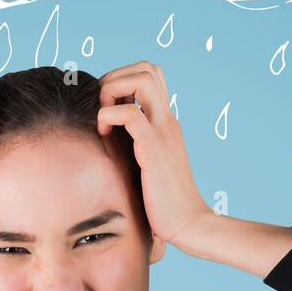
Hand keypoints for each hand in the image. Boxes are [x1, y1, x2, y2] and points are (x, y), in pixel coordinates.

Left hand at [96, 61, 209, 246]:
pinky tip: (103, 134)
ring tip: (103, 117)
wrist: (189, 223)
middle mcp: (167, 120)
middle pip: (147, 68)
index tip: (107, 106)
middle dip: (115, 77)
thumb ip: (136, 146)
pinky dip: (109, 115)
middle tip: (102, 107)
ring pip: (142, 78)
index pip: (150, 75)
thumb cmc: (165, 202)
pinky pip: (130, 114)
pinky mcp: (154, 149)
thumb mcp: (149, 165)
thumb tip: (110, 142)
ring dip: (113, 88)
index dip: (122, 79)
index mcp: (165, 122)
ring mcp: (163, 131)